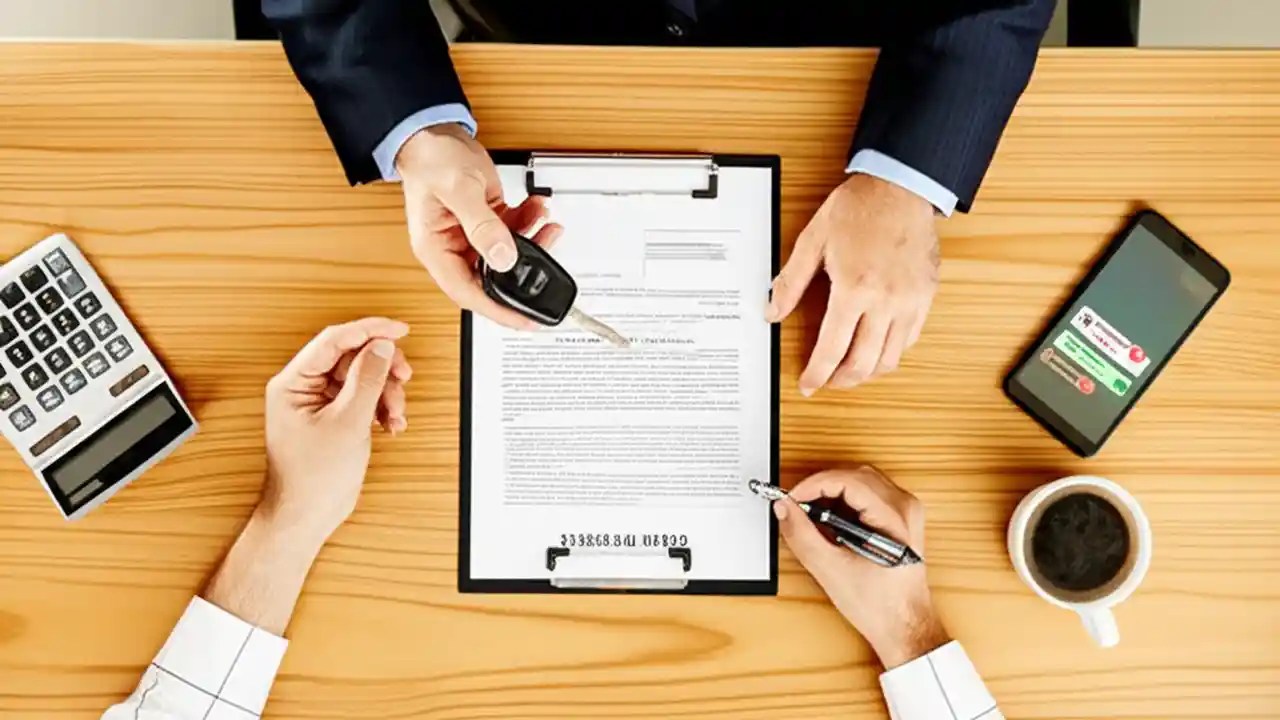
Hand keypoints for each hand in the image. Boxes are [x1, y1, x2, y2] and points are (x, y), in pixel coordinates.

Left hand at [260, 317, 412, 546]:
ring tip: (395, 414)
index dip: (369, 330)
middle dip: (382, 369)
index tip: (399, 329)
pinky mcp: (334, 417)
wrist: (306, 516)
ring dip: (385, 392)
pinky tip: (390, 424)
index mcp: (293, 382)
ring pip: (363, 378)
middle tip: (403, 377)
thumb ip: (367, 380)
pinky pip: (364, 398)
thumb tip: (382, 347)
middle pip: (352, 357)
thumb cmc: (311, 479)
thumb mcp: (347, 423)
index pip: (334, 340)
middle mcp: (303, 388)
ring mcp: (319, 403)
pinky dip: (381, 408)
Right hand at [397, 123, 562, 329]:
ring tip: (549, 228)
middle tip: (549, 268)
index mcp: (436, 250)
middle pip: (492, 278)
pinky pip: (512, 233)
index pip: (469, 293)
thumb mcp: (459, 190)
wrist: (433, 132)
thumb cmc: (431, 158)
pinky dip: (529, 224)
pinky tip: (537, 210)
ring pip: (507, 256)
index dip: (499, 310)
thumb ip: (483, 226)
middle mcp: (452, 249)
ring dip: (532, 244)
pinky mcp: (485, 223)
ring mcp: (470, 237)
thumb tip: (504, 258)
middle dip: (524, 273)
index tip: (526, 320)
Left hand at [767, 174, 939, 394]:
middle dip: (841, 382)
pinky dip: (891, 351)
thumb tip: (772, 313)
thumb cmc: (857, 209)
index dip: (817, 374)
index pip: (832, 350)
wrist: (900, 188)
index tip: (808, 385)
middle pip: (863, 364)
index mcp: (854, 288)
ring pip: (891, 359)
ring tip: (849, 370)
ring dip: (867, 372)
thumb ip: (790, 282)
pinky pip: (910, 339)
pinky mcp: (927, 296)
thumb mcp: (812, 241)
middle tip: (827, 381)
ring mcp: (911, 301)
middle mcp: (886, 301)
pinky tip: (875, 347)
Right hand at [775, 467, 949, 668]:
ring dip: (832, 493)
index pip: (847, 481)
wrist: (905, 626)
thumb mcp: (831, 570)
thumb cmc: (880, 606)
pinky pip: (869, 494)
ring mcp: (906, 512)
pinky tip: (831, 522)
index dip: (813, 485)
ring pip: (861, 482)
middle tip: (797, 505)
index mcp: (894, 518)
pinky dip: (845, 501)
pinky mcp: (901, 519)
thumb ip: (802, 535)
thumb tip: (785, 509)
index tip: (792, 498)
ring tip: (812, 515)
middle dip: (821, 487)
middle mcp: (905, 508)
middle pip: (854, 475)